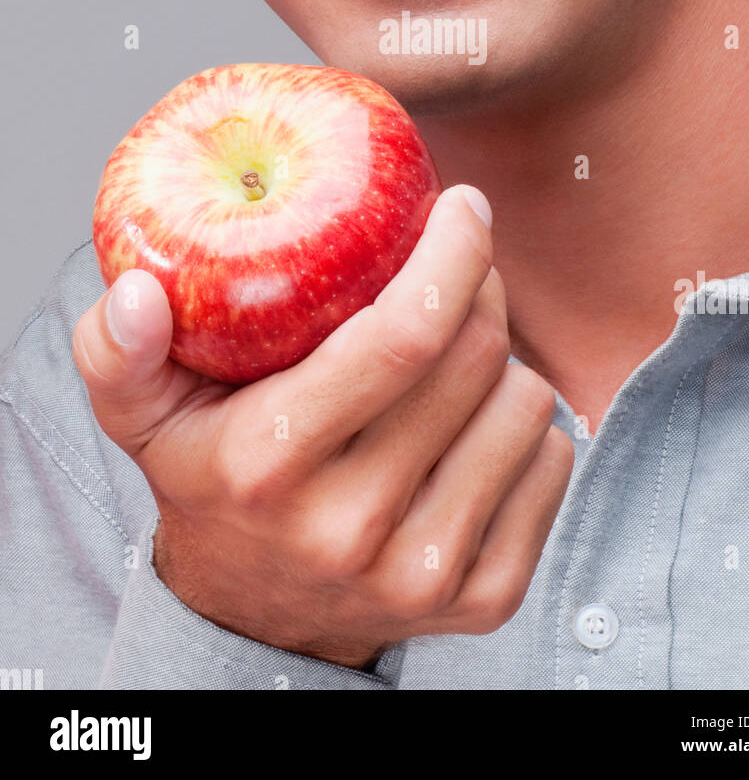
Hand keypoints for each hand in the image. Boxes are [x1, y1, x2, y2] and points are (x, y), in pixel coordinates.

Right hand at [73, 185, 573, 669]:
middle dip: (479, 286)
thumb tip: (137, 292)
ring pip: (525, 404)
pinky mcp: (485, 599)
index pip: (402, 337)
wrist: (258, 620)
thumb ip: (118, 351)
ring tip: (452, 358)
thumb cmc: (212, 483)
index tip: (464, 205)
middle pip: (475, 357)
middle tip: (454, 267)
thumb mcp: (144, 415)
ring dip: (502, 357)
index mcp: (271, 464)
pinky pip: (554, 463)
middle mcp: (351, 528)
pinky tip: (473, 424)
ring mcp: (424, 572)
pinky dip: (526, 425)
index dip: (452, 254)